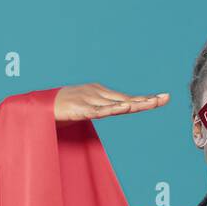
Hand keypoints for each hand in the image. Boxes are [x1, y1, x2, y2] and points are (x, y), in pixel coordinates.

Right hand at [53, 83, 169, 124]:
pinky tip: (125, 108)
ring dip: (134, 104)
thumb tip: (119, 109)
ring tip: (151, 103)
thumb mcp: (88, 108)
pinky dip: (112, 109)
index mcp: (101, 95)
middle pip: (126, 100)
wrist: (40, 105)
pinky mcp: (79, 109)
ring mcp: (89, 100)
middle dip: (146, 100)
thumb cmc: (64, 107)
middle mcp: (98, 94)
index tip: (163, 98)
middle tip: (165, 98)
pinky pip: (98, 111)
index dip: (145, 100)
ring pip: (116, 105)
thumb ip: (103, 109)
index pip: (127, 99)